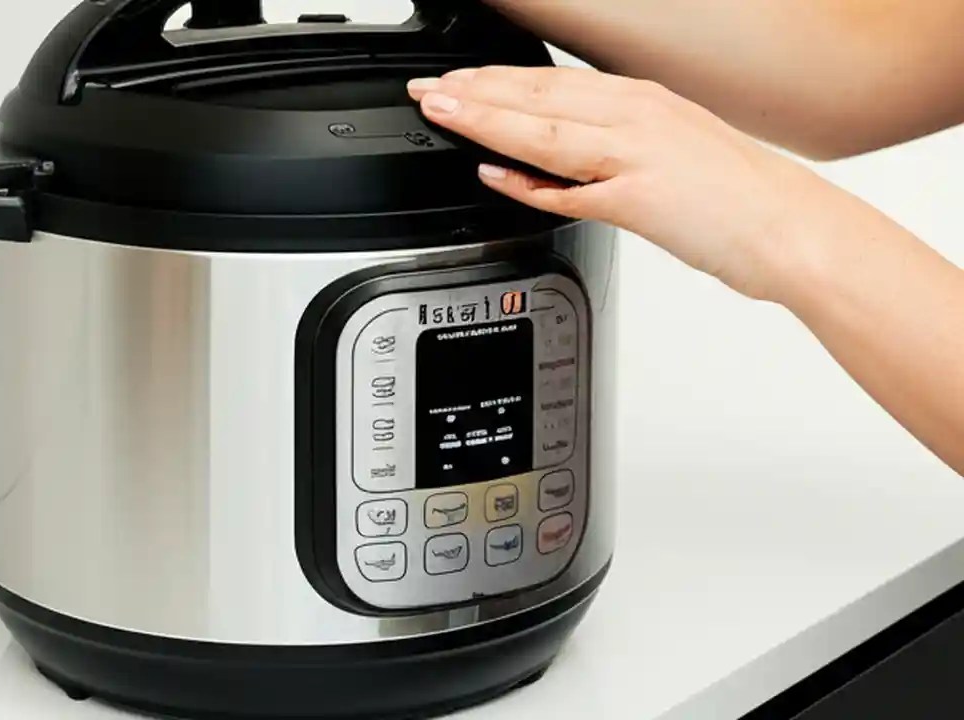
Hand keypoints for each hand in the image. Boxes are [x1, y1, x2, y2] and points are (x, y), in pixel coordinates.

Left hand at [407, 66, 852, 302]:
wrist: (794, 228)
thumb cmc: (736, 196)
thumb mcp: (668, 151)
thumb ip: (610, 149)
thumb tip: (561, 158)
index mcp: (641, 101)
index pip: (551, 83)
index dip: (495, 80)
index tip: (456, 78)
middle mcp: (636, 117)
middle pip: (537, 97)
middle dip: (473, 90)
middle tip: (424, 88)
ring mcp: (637, 154)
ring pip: (543, 130)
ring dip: (484, 119)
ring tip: (439, 112)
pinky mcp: (640, 198)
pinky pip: (571, 189)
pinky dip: (527, 182)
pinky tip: (492, 173)